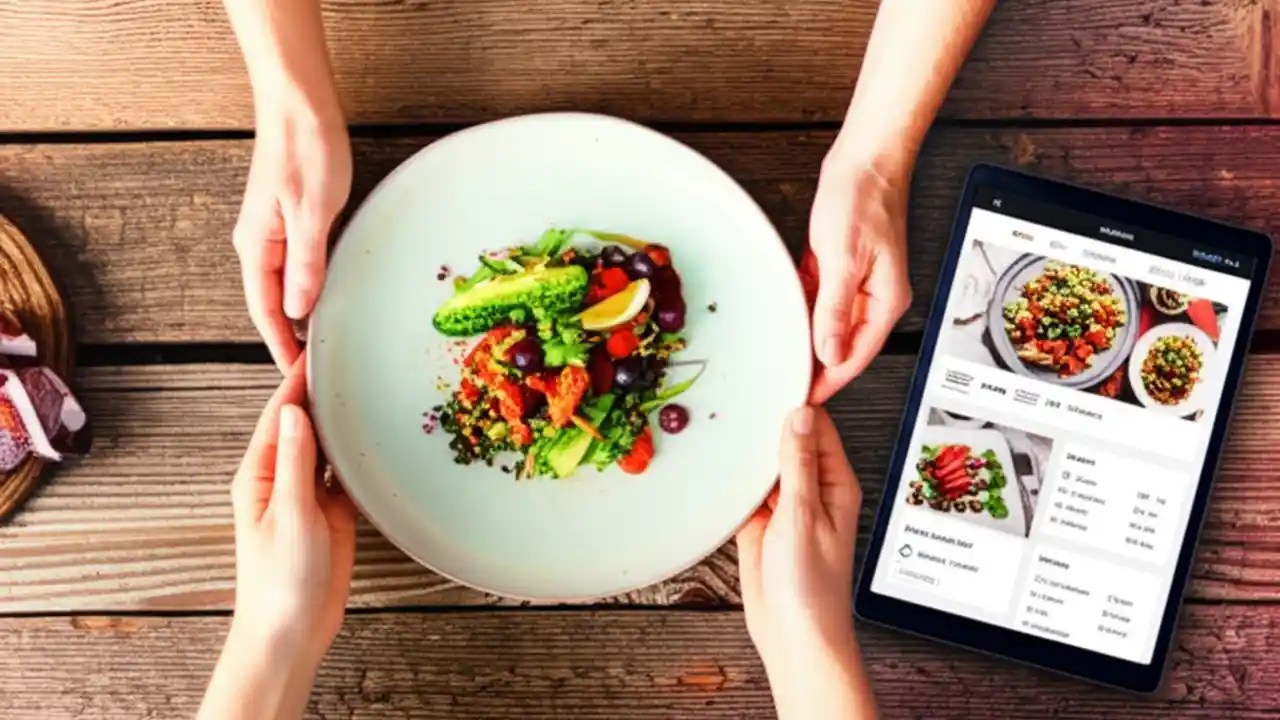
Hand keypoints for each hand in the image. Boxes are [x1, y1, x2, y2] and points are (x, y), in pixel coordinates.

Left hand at [228, 356, 356, 662]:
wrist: (290, 632)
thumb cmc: (279, 581)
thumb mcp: (290, 515)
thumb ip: (296, 462)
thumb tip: (298, 411)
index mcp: (260, 473)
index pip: (282, 414)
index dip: (299, 381)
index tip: (320, 349)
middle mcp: (282, 477)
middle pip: (305, 424)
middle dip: (324, 394)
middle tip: (354, 359)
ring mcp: (308, 494)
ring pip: (327, 446)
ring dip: (342, 422)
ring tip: (368, 387)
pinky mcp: (332, 512)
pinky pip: (345, 472)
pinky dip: (359, 454)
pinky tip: (375, 436)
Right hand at [233, 99, 351, 370]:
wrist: (300, 105)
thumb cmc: (305, 150)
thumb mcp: (310, 213)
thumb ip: (306, 264)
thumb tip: (300, 310)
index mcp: (256, 245)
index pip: (265, 310)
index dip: (280, 345)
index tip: (295, 376)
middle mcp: (258, 243)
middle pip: (271, 304)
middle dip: (288, 339)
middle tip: (312, 370)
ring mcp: (273, 232)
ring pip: (284, 287)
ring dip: (299, 317)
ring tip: (319, 345)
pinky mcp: (290, 220)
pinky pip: (296, 267)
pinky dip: (308, 289)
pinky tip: (323, 300)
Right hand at [737, 406, 874, 718]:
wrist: (793, 637)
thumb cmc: (812, 586)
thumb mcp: (802, 514)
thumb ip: (797, 463)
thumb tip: (800, 415)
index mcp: (834, 483)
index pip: (816, 428)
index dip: (795, 402)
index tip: (771, 377)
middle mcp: (810, 491)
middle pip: (786, 444)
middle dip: (764, 426)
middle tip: (736, 395)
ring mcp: (783, 508)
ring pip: (762, 468)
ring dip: (745, 455)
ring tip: (720, 423)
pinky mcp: (758, 526)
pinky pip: (743, 494)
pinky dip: (730, 483)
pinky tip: (714, 464)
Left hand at [806, 150, 912, 402]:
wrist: (865, 158)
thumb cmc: (862, 198)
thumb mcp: (842, 258)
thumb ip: (835, 309)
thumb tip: (829, 351)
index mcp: (886, 300)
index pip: (856, 356)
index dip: (830, 379)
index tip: (804, 395)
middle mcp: (876, 297)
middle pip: (844, 344)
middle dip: (817, 364)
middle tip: (786, 380)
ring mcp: (861, 283)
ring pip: (831, 324)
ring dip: (809, 337)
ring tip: (782, 356)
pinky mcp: (844, 269)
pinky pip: (823, 301)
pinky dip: (807, 310)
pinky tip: (789, 316)